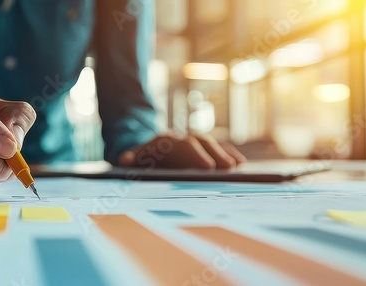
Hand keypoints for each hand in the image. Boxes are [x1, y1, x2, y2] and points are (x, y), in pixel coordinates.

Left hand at [118, 134, 246, 168]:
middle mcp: (178, 138)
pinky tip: (240, 164)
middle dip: (214, 155)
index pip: (180, 146)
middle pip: (198, 143)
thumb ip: (130, 160)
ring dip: (223, 154)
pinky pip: (216, 147)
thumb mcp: (130, 162)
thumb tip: (125, 159)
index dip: (195, 156)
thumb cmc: (137, 163)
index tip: (208, 167)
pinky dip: (228, 153)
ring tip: (236, 168)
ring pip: (209, 143)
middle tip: (228, 169)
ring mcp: (189, 141)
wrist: (139, 153)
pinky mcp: (198, 147)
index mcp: (161, 142)